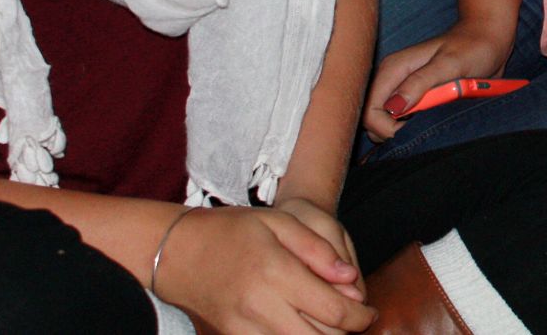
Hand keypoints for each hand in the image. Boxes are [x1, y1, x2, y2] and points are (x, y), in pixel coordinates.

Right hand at [152, 205, 375, 333]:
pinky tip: (303, 328)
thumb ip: (317, 249)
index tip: (369, 313)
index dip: (360, 317)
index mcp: (276, 272)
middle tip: (356, 320)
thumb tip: (350, 277)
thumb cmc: (231, 230)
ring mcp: (244, 327)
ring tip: (331, 324)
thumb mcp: (279, 223)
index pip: (333, 310)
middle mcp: (260, 306)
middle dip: (345, 333)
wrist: (177, 252)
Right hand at [360, 20, 512, 142]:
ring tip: (431, 120)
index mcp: (393, 69)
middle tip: (423, 126)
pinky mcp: (416, 98)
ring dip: (404, 131)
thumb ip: (421, 82)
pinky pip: (403, 121)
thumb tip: (394, 108)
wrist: (488, 39)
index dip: (386, 128)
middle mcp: (393, 80)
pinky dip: (413, 128)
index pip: (370, 111)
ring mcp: (403, 90)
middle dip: (392, 132)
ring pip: (386, 124)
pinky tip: (432, 120)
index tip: (412, 130)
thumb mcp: (450, 64)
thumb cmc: (472, 47)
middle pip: (374, 121)